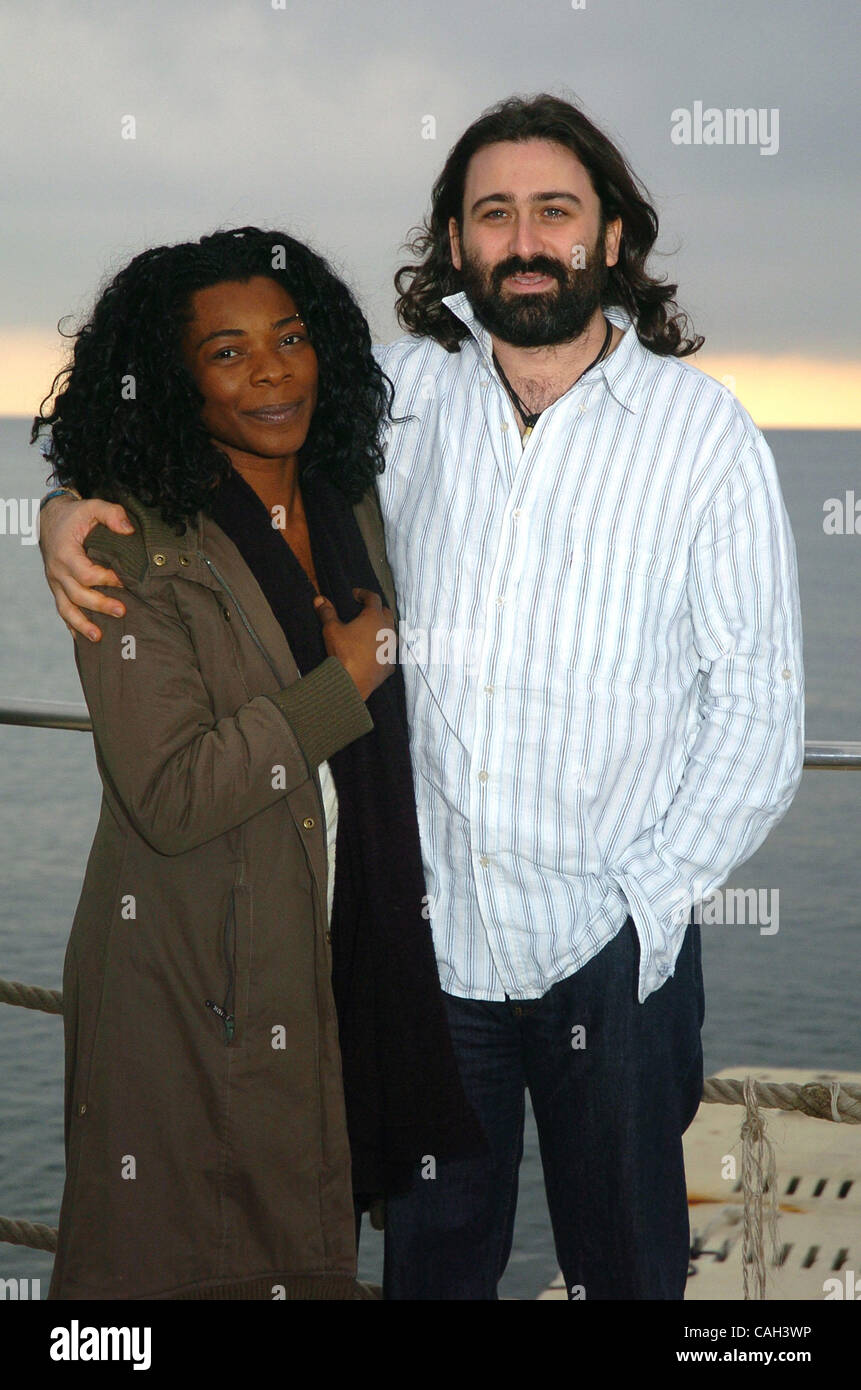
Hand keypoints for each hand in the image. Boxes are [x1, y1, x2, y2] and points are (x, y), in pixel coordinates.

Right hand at [39, 496, 133, 640]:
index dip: (105, 579)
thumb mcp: (93, 506)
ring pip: (66, 608)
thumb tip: (128, 530)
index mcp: (65, 553)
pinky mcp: (58, 588)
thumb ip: (112, 514)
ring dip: (82, 624)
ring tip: (98, 637)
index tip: (124, 581)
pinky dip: (72, 625)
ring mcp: (56, 582)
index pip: (85, 573)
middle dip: (99, 605)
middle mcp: (58, 571)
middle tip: (121, 611)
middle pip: (77, 594)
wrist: (51, 519)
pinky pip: (63, 610)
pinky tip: (84, 638)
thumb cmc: (75, 515)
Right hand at [313, 587, 395, 700]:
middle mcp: (388, 630)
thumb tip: (319, 599)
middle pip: (386, 613)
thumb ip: (327, 612)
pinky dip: (381, 649)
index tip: (355, 595)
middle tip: (363, 610)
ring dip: (381, 628)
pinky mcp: (390, 665)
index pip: (373, 598)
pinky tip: (372, 652)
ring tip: (368, 631)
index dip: (363, 594)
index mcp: (375, 617)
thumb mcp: (331, 629)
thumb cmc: (343, 653)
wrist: (351, 682)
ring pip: (390, 632)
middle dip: (375, 609)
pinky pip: (388, 652)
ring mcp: (391, 648)